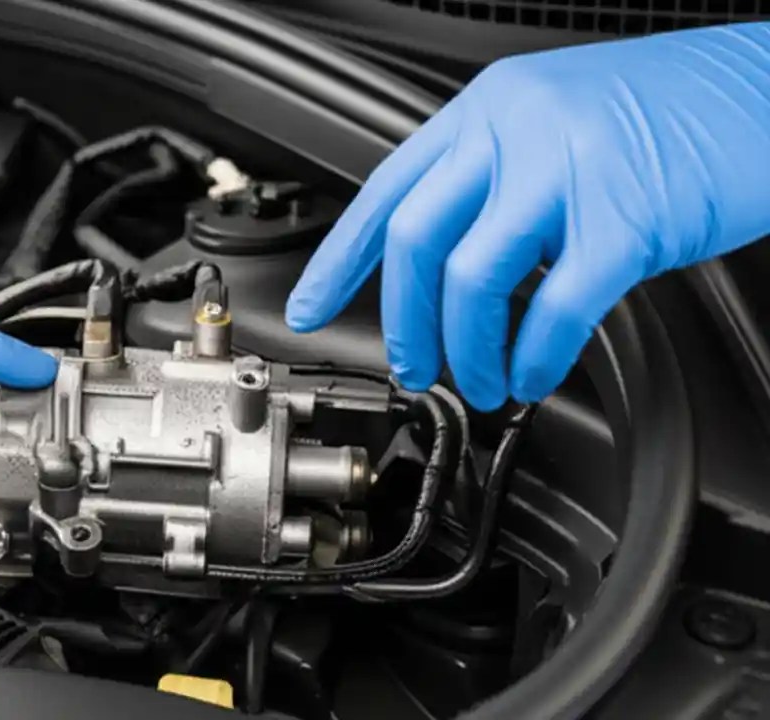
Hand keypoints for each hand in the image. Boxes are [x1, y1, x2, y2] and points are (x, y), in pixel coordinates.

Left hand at [285, 23, 769, 408]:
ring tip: (485, 380)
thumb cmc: (670, 112)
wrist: (769, 88)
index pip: (387, 191)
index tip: (310, 308)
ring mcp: (571, 170)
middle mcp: (518, 131)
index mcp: (489, 110)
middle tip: (412, 366)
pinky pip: (554, 307)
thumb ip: (493, 177)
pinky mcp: (628, 218)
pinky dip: (535, 355)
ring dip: (467, 349)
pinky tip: (536, 374)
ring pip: (473, 279)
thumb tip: (442, 256)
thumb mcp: (556, 121)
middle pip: (416, 240)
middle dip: (403, 322)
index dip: (339, 260)